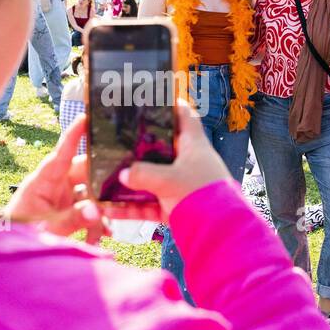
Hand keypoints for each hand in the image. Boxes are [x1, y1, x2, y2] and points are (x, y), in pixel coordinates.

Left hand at [4, 114, 108, 244]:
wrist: (12, 253)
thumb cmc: (20, 234)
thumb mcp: (46, 228)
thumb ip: (71, 219)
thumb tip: (96, 211)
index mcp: (42, 181)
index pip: (60, 154)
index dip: (73, 135)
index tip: (86, 117)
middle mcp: (54, 185)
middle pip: (84, 172)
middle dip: (102, 184)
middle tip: (118, 192)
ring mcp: (62, 198)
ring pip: (90, 195)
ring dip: (99, 212)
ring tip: (105, 230)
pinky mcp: (68, 211)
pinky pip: (88, 211)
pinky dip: (96, 223)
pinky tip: (102, 236)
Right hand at [119, 101, 230, 219]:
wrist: (219, 232)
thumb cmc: (201, 196)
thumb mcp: (169, 179)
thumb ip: (144, 174)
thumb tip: (124, 175)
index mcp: (194, 146)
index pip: (186, 116)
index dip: (172, 104)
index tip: (155, 97)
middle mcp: (189, 163)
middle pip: (163, 148)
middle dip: (142, 147)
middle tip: (120, 140)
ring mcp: (182, 185)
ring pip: (153, 179)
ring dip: (133, 182)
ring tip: (109, 178)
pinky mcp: (176, 207)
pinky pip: (150, 205)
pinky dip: (133, 208)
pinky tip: (113, 211)